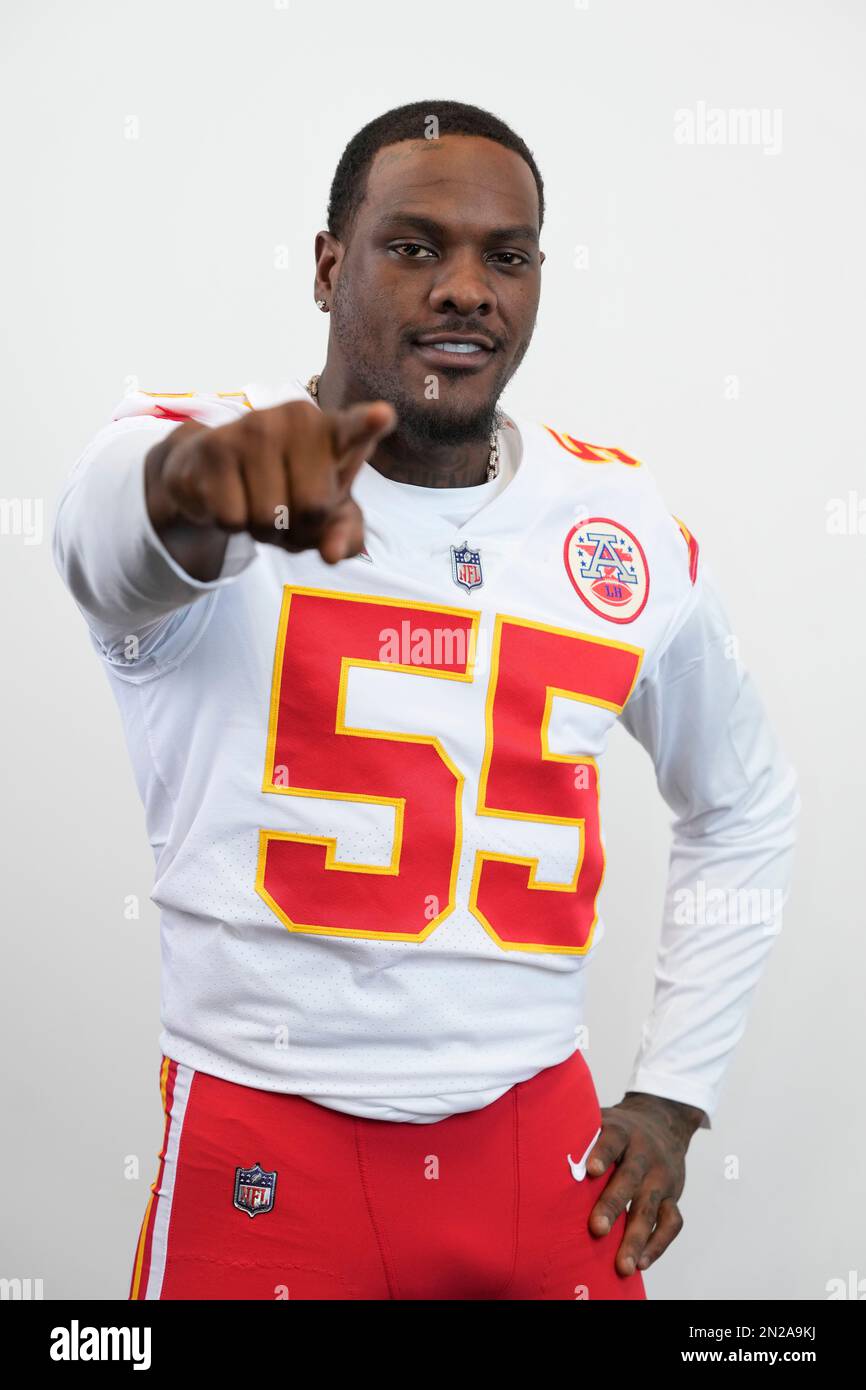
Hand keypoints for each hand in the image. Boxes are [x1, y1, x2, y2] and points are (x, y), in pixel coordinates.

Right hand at [145, 397, 396, 573]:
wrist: (214, 470)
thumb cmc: (286, 486)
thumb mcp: (326, 511)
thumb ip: (344, 532)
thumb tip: (332, 554)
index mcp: (332, 430)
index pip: (354, 429)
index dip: (368, 424)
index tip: (381, 416)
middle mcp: (296, 419)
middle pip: (313, 509)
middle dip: (300, 529)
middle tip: (287, 510)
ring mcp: (253, 428)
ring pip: (268, 519)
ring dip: (264, 531)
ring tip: (258, 503)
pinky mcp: (215, 448)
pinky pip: (233, 519)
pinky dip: (233, 525)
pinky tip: (230, 497)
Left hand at [586, 1091, 705, 1275]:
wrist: (662, 1122)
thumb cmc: (617, 1131)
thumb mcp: (601, 1121)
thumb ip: (579, 1135)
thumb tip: (536, 1152)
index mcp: (622, 1132)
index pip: (613, 1140)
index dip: (602, 1153)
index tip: (591, 1171)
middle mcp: (644, 1153)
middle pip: (630, 1178)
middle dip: (613, 1204)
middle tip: (596, 1229)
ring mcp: (661, 1175)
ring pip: (650, 1207)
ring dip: (636, 1237)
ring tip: (622, 1266)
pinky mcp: (673, 1195)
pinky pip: (672, 1222)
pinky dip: (659, 1244)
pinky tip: (642, 1263)